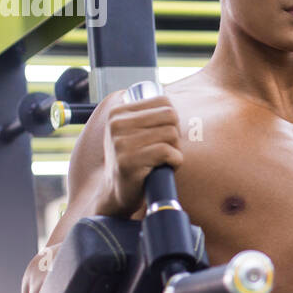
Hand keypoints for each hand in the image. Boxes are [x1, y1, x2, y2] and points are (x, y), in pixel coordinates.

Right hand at [97, 94, 182, 216]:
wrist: (117, 192)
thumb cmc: (133, 160)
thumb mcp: (133, 132)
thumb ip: (149, 115)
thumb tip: (171, 102)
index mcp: (118, 112)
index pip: (163, 101)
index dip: (171, 119)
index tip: (163, 135)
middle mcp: (116, 124)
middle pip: (170, 115)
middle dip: (175, 133)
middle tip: (167, 148)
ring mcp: (121, 143)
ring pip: (171, 133)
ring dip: (176, 149)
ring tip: (163, 159)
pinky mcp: (129, 161)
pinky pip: (168, 151)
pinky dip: (175, 161)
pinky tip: (165, 167)